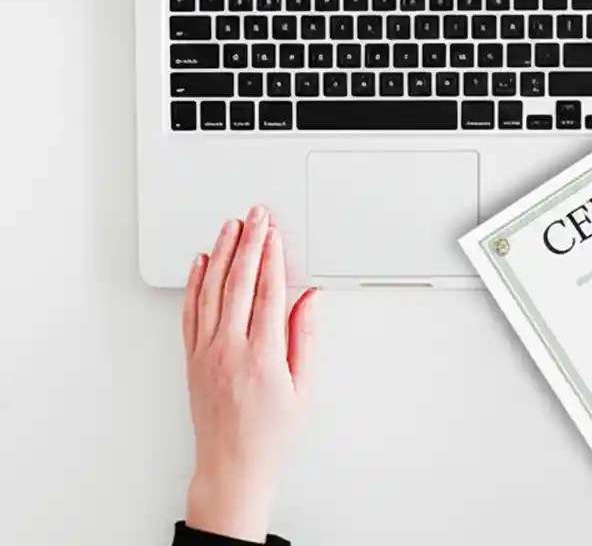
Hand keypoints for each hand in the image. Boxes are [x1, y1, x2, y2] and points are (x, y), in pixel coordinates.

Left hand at [181, 205, 317, 541]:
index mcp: (262, 357)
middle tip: (256, 216)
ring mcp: (206, 352)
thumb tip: (309, 300)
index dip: (272, 257)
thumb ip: (305, 338)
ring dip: (220, 253)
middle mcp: (229, 350)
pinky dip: (195, 283)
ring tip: (231, 227)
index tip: (276, 233)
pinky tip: (200, 263)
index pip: (267, 292)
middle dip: (248, 243)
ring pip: (210, 290)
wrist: (232, 467)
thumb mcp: (303, 389)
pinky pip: (191, 311)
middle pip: (237, 282)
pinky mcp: (192, 359)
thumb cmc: (270, 436)